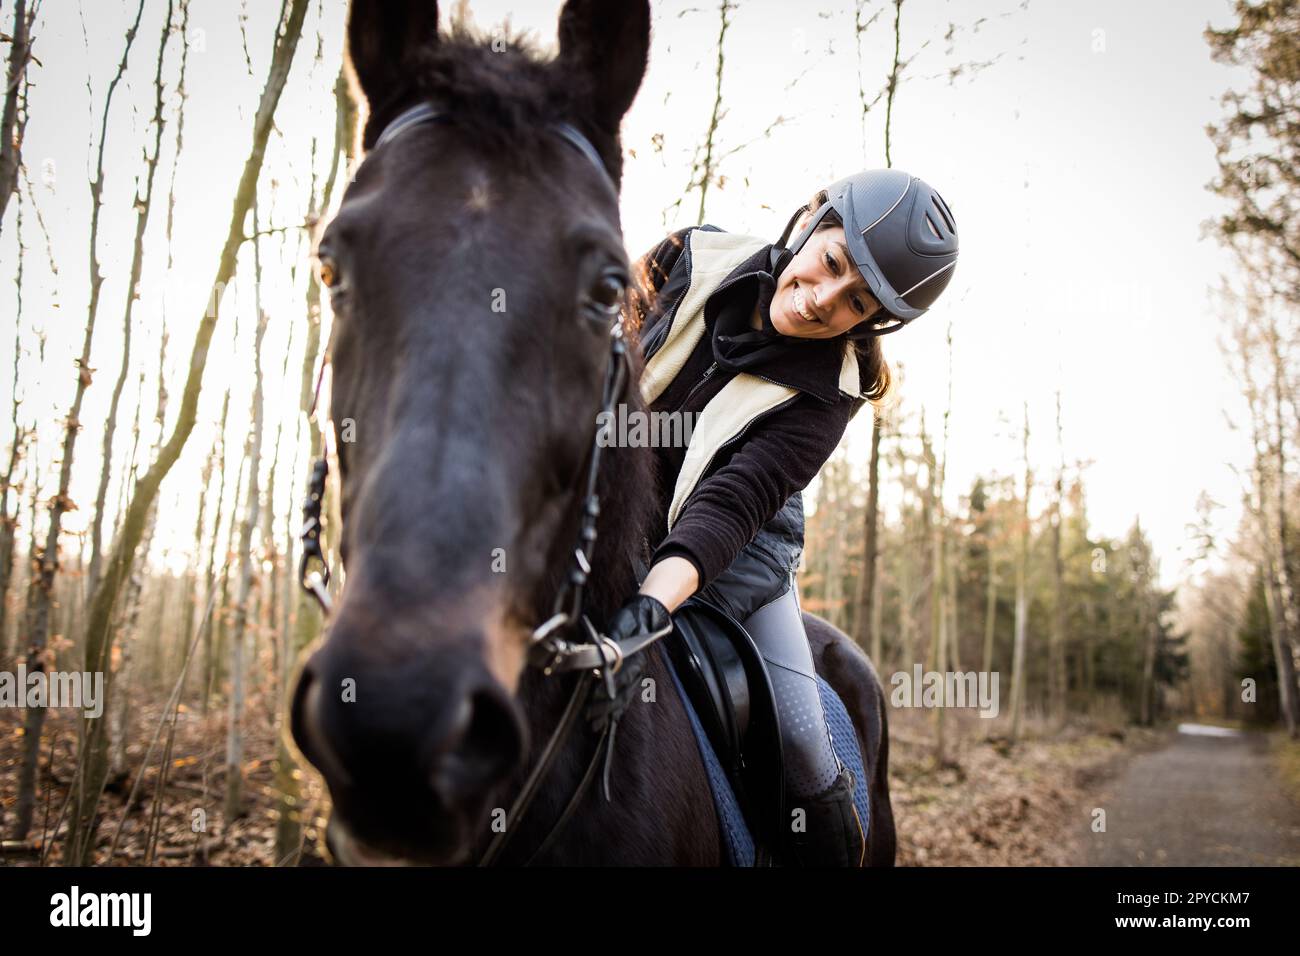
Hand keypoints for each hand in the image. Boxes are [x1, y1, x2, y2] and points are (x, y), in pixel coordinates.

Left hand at [585, 594, 671, 731]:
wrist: (645, 618)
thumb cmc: (629, 621)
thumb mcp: (619, 626)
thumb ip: (611, 641)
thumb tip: (600, 652)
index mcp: (636, 658)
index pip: (622, 676)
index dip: (609, 687)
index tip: (595, 695)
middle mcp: (638, 670)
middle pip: (623, 693)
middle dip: (605, 707)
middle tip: (589, 716)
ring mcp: (637, 676)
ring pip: (624, 700)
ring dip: (609, 713)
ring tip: (595, 725)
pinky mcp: (634, 680)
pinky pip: (626, 699)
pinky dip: (618, 711)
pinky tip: (609, 721)